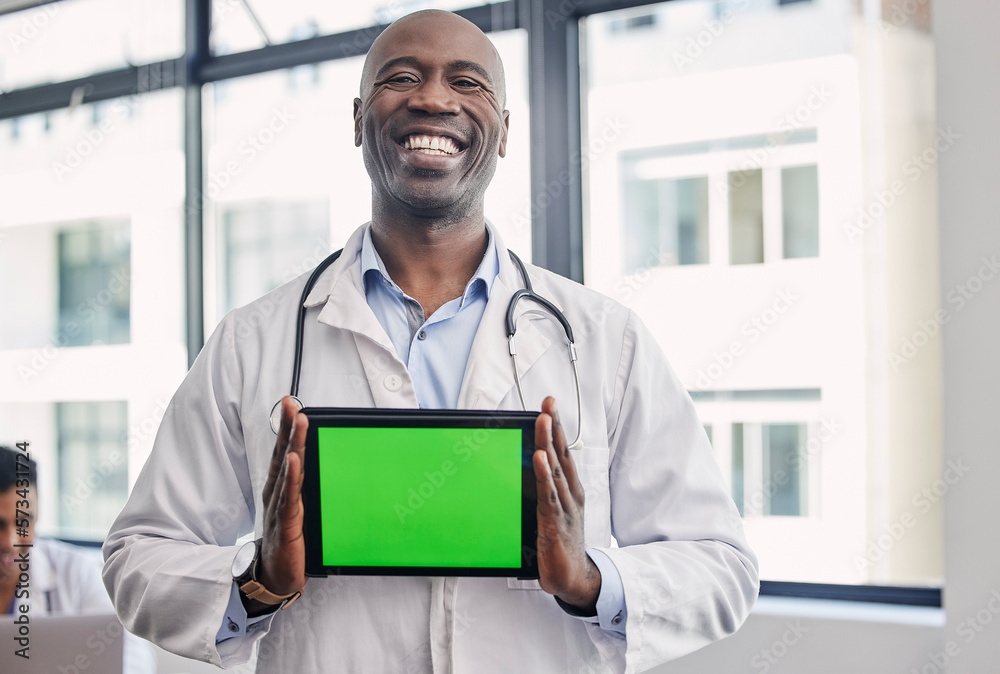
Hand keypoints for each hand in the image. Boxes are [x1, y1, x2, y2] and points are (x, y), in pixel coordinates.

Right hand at [252, 397, 308, 607]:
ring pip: (287, 473)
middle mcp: (276, 495)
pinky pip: (288, 499)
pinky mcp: (285, 526)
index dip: (286, 429)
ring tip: (299, 423)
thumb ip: (302, 489)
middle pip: (283, 456)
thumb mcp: (297, 512)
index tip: (291, 403)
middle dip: (287, 428)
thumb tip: (312, 465)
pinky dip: (291, 479)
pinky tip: (294, 461)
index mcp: (279, 490)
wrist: (273, 579)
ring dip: (293, 445)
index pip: (284, 454)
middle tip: (291, 403)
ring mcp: (279, 509)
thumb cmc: (286, 543)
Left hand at [533, 396, 600, 613]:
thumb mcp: (554, 510)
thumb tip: (533, 464)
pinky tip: (540, 458)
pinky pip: (549, 495)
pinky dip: (544, 475)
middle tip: (548, 403)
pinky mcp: (555, 522)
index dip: (557, 427)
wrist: (574, 577)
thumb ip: (545, 488)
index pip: (562, 452)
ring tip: (543, 421)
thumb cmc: (562, 542)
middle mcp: (570, 493)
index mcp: (570, 489)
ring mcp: (565, 507)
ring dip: (548, 443)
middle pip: (561, 454)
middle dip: (554, 427)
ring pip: (555, 469)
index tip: (549, 404)